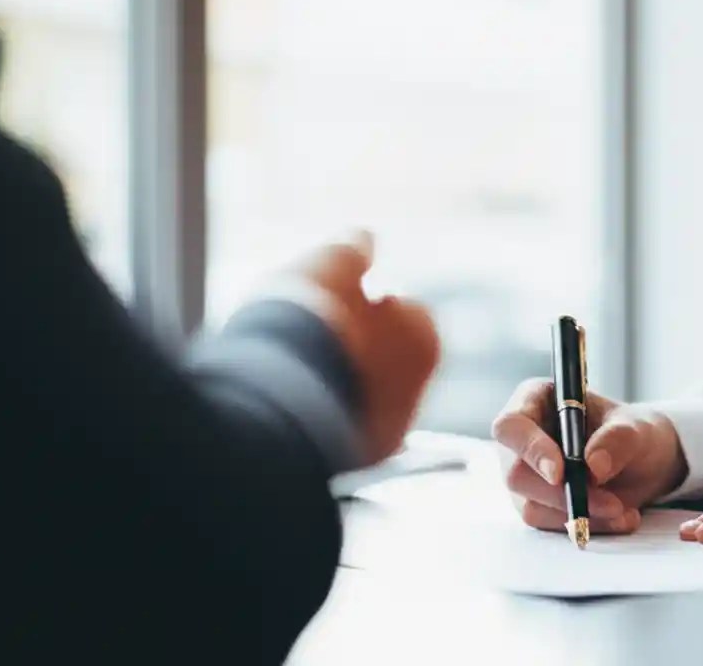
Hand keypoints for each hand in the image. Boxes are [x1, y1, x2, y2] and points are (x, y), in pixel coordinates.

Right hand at [279, 231, 440, 465]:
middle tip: (315, 335)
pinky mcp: (351, 463)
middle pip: (389, 361)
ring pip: (364, 399)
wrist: (278, 397)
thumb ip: (350, 251)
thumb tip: (363, 239)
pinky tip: (292, 400)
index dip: (371, 306)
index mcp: (423, 339)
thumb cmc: (307, 320)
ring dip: (337, 383)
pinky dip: (322, 415)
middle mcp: (416, 390)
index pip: (407, 315)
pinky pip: (340, 431)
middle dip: (356, 347)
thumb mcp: (328, 265)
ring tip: (296, 367)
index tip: (339, 303)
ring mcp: (385, 433)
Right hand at [491, 379, 688, 534]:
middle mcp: (523, 439)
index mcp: (536, 401)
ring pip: (532, 506)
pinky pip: (550, 524)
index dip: (530, 450)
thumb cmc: (633, 433)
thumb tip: (593, 466)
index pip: (512, 426)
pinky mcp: (538, 504)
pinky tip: (617, 518)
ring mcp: (527, 475)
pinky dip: (586, 525)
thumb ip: (617, 440)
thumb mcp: (637, 429)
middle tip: (610, 503)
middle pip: (516, 474)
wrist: (644, 462)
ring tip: (623, 509)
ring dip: (579, 514)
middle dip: (561, 494)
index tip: (559, 473)